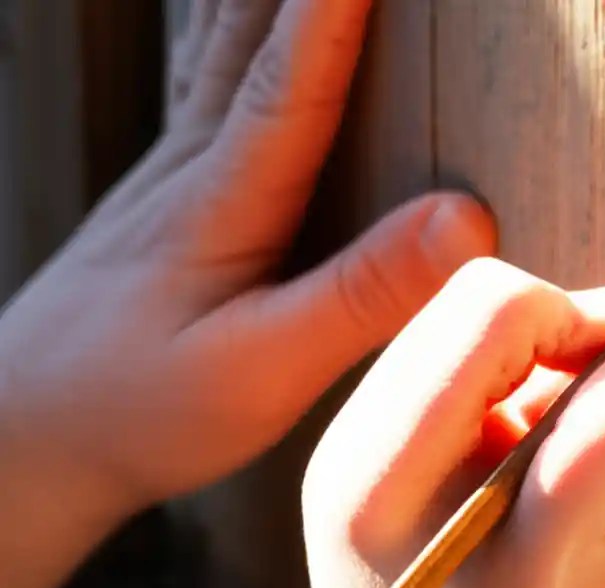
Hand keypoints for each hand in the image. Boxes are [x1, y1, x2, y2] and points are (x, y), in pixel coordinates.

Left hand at [0, 0, 491, 587]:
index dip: (343, 6)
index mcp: (225, 198)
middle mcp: (192, 164)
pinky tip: (244, 27)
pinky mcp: (165, 200)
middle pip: (246, 34)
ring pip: (221, 48)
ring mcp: (171, 175)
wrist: (18, 436)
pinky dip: (238, 32)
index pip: (293, 75)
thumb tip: (468, 219)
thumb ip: (363, 295)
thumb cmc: (140, 411)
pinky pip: (210, 83)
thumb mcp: (262, 369)